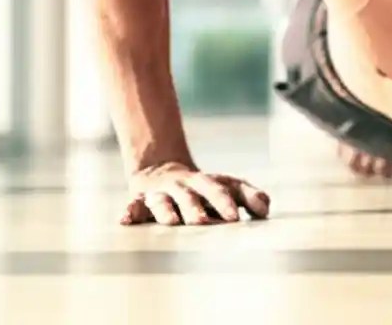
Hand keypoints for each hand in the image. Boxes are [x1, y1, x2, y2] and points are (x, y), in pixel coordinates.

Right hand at [120, 162, 270, 225]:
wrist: (161, 168)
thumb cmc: (203, 187)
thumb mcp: (228, 186)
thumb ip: (250, 196)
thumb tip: (266, 210)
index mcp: (206, 183)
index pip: (219, 190)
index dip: (226, 203)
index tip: (235, 218)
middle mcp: (183, 186)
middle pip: (191, 196)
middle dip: (197, 208)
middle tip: (204, 222)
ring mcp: (161, 193)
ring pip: (162, 201)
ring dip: (166, 211)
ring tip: (171, 222)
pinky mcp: (139, 200)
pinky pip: (133, 206)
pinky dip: (129, 212)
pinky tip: (125, 220)